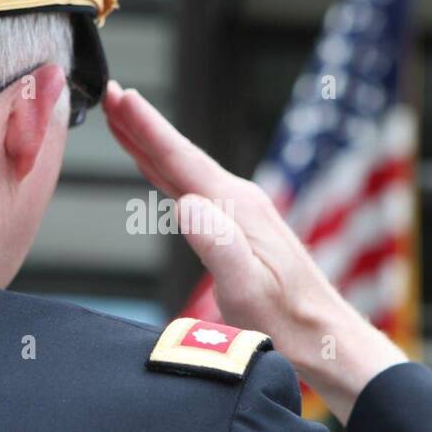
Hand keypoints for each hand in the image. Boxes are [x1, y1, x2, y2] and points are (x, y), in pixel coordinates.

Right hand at [102, 81, 405, 422]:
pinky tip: (157, 170)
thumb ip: (218, 245)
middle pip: (179, 155)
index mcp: (236, 207)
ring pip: (184, 170)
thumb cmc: (287, 321)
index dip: (145, 128)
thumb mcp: (247, 289)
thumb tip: (186, 204)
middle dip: (141, 125)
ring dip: (151, 144)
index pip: (181, 159)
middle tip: (107, 93)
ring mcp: (240, 213)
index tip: (119, 96)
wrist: (323, 337)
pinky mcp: (239, 228)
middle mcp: (239, 200)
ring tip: (122, 120)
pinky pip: (194, 189)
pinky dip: (168, 172)